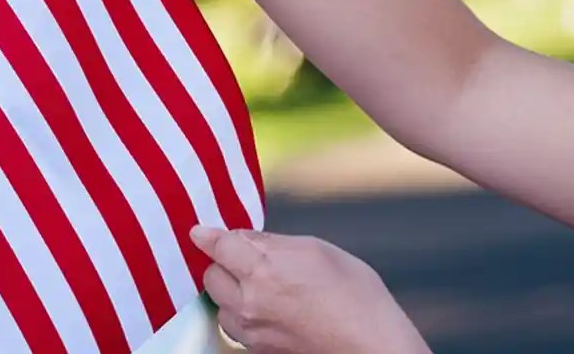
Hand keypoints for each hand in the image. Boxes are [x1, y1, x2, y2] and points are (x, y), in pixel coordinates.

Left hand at [190, 227, 430, 353]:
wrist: (375, 350)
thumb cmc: (357, 296)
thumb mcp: (318, 251)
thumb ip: (273, 243)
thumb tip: (244, 238)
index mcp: (263, 270)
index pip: (219, 246)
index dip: (208, 235)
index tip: (199, 232)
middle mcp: (250, 302)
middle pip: (212, 275)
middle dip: (223, 263)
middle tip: (244, 258)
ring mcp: (252, 331)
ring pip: (219, 303)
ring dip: (229, 291)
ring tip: (257, 286)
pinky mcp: (258, 351)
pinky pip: (234, 327)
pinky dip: (239, 314)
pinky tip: (263, 308)